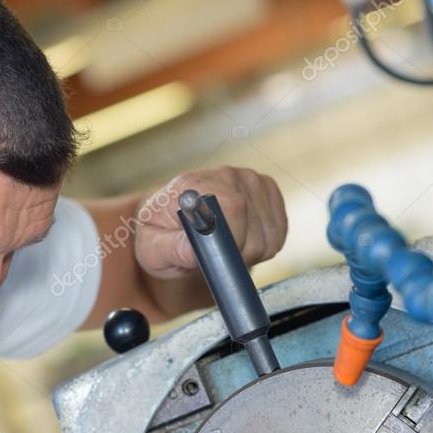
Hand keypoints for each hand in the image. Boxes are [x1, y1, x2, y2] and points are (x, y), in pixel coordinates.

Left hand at [135, 166, 287, 279]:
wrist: (170, 224)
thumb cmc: (159, 236)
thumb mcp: (153, 250)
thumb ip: (172, 249)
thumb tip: (195, 248)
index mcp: (193, 184)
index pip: (234, 208)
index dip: (232, 242)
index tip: (215, 258)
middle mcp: (225, 174)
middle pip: (255, 225)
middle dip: (238, 254)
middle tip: (214, 256)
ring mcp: (249, 179)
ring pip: (270, 234)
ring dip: (252, 252)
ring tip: (224, 248)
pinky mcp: (266, 189)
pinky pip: (279, 232)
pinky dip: (264, 245)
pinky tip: (241, 241)